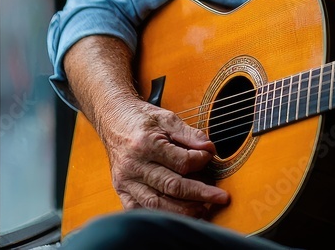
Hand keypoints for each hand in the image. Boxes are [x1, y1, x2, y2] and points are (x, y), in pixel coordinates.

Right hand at [98, 99, 229, 216]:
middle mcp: (133, 165)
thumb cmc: (141, 119)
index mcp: (146, 143)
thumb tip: (209, 148)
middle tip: (221, 197)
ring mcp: (125, 180)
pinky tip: (177, 215)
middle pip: (172, 186)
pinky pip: (140, 210)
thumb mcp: (167, 118)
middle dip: (200, 194)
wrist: (113, 119)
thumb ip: (189, 134)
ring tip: (203, 210)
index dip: (201, 161)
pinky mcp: (121, 190)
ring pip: (157, 204)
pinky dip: (159, 215)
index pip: (181, 162)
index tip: (210, 156)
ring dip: (183, 210)